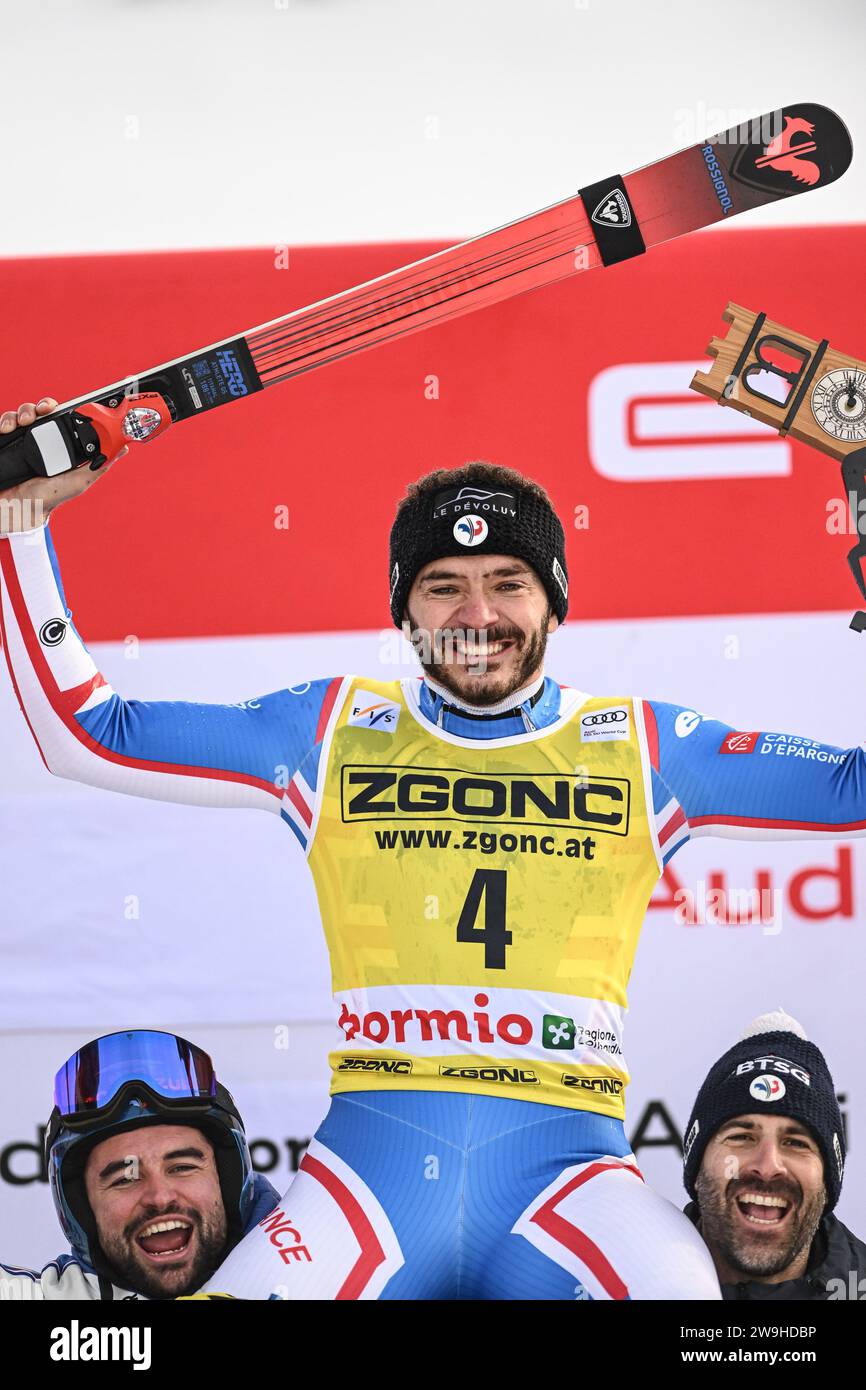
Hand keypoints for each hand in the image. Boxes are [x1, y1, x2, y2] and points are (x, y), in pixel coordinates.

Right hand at [0, 397, 127, 533]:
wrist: (19, 508)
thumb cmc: (50, 497)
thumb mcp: (79, 481)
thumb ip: (98, 466)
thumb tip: (122, 450)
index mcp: (59, 445)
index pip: (62, 417)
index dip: (61, 408)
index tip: (58, 407)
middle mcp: (41, 440)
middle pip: (41, 411)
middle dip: (41, 406)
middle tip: (42, 411)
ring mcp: (23, 440)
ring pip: (23, 413)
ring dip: (24, 412)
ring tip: (23, 423)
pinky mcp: (7, 441)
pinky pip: (5, 422)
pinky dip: (6, 420)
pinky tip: (9, 428)